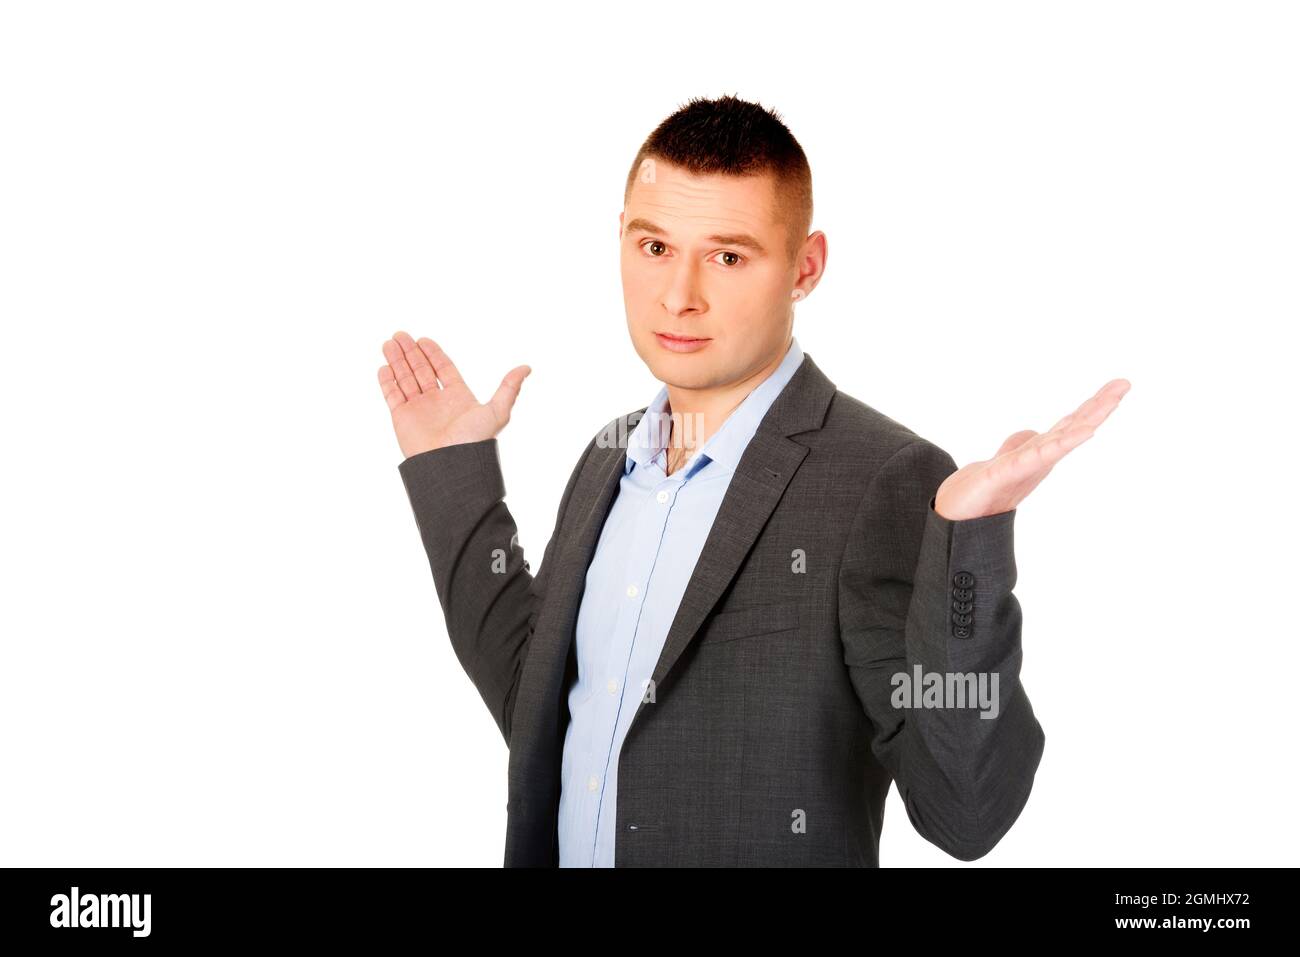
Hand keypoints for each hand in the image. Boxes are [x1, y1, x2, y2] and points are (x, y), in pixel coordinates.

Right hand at [377, 331, 530, 458]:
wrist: (450, 465)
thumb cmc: (475, 440)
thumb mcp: (497, 411)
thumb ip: (509, 388)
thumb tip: (526, 367)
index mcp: (458, 397)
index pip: (443, 369)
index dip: (433, 354)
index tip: (423, 339)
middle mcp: (437, 401)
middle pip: (421, 370)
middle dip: (411, 352)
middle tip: (400, 335)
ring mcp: (419, 409)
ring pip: (405, 379)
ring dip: (397, 361)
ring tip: (389, 342)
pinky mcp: (402, 418)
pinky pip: (392, 396)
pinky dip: (387, 381)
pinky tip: (384, 366)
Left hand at [933, 378, 1130, 520]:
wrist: (955, 516)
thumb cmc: (979, 492)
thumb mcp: (1003, 460)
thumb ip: (1019, 447)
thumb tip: (1034, 435)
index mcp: (1038, 454)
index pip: (1069, 425)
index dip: (1092, 406)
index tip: (1118, 386)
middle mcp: (1037, 460)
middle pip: (1072, 428)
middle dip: (1099, 407)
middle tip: (1124, 385)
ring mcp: (1025, 467)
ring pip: (1061, 440)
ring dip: (1086, 421)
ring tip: (1110, 402)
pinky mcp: (1005, 473)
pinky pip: (1036, 456)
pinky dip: (1060, 444)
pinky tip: (1082, 433)